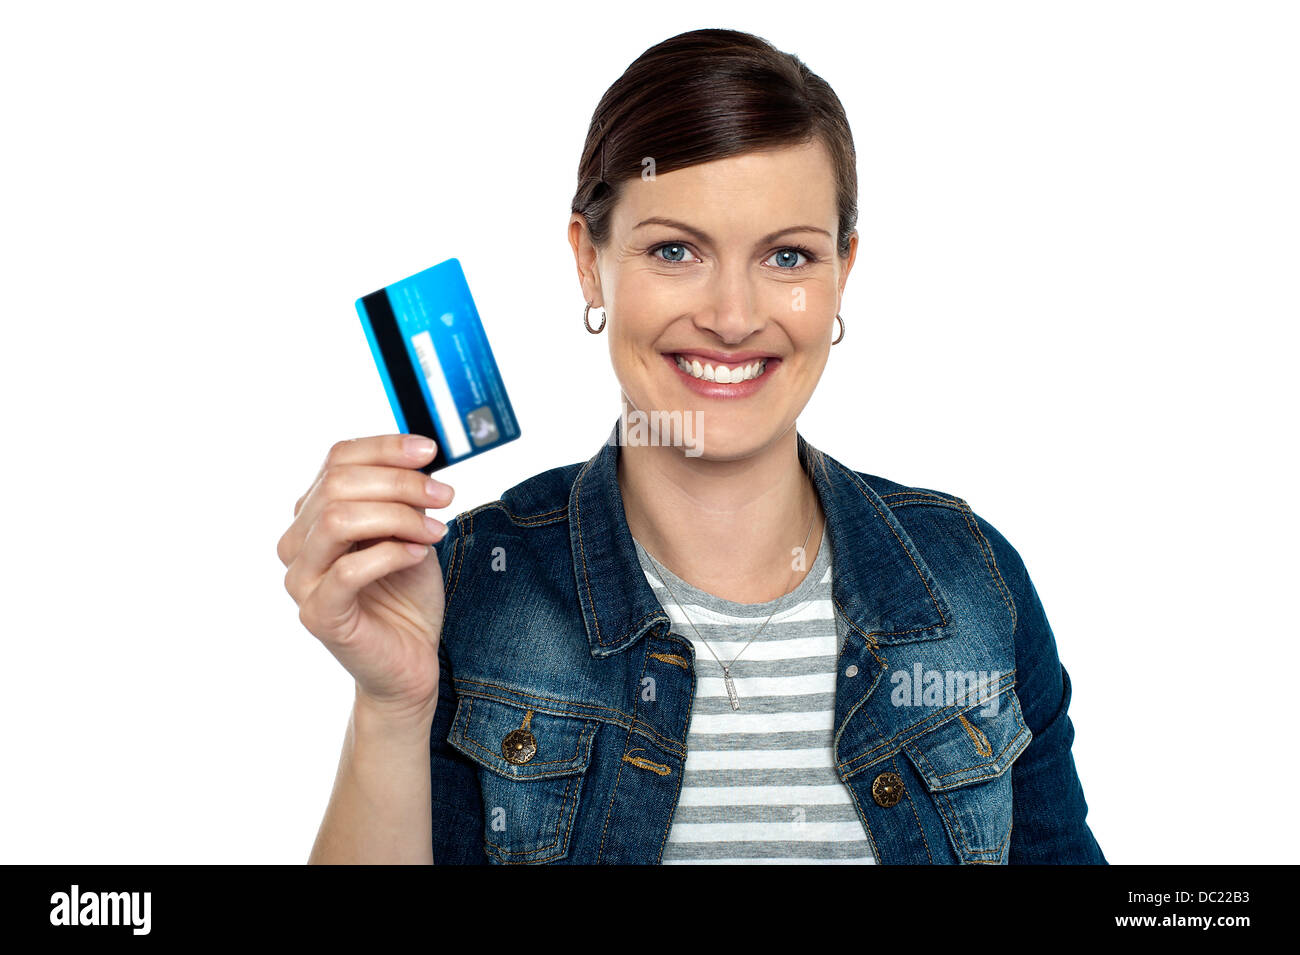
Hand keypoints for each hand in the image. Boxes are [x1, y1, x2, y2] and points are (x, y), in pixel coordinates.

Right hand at [278, 434, 454, 719]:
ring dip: (397, 516)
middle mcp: (297, 543)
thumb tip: (417, 455)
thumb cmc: (405, 594)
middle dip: (400, 483)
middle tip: (444, 495)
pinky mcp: (319, 614)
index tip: (430, 450)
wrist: (410, 659)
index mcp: (313, 515)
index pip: (336, 459)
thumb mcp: (407, 530)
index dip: (385, 448)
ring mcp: (302, 580)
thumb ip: (400, 496)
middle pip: (338, 484)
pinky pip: (348, 570)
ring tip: (435, 530)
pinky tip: (417, 554)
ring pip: (338, 520)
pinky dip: (389, 554)